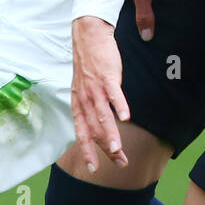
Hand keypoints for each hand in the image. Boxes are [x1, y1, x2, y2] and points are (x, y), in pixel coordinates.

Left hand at [71, 15, 129, 172]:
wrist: (88, 35)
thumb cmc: (89, 64)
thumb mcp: (85, 89)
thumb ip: (91, 108)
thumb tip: (101, 126)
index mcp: (78, 104)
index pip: (82, 132)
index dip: (87, 151)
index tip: (94, 168)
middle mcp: (84, 99)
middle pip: (95, 129)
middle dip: (106, 150)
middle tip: (120, 163)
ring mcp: (94, 88)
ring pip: (102, 116)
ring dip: (111, 135)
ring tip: (118, 151)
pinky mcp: (106, 75)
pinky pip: (113, 93)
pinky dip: (120, 106)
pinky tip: (127, 117)